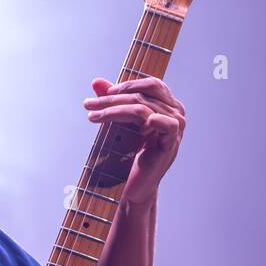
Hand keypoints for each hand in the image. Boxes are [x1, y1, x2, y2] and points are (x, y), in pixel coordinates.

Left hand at [82, 76, 184, 207]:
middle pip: (142, 95)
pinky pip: (165, 123)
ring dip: (113, 110)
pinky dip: (149, 119)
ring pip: (143, 108)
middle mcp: (176, 112)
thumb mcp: (121, 122)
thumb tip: (96, 81)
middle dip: (112, 98)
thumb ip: (113, 100)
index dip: (126, 86)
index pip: (150, 84)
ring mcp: (176, 128)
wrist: (136, 184)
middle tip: (89, 105)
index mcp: (168, 104)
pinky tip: (131, 123)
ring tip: (93, 116)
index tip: (102, 94)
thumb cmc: (131, 153)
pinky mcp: (171, 143)